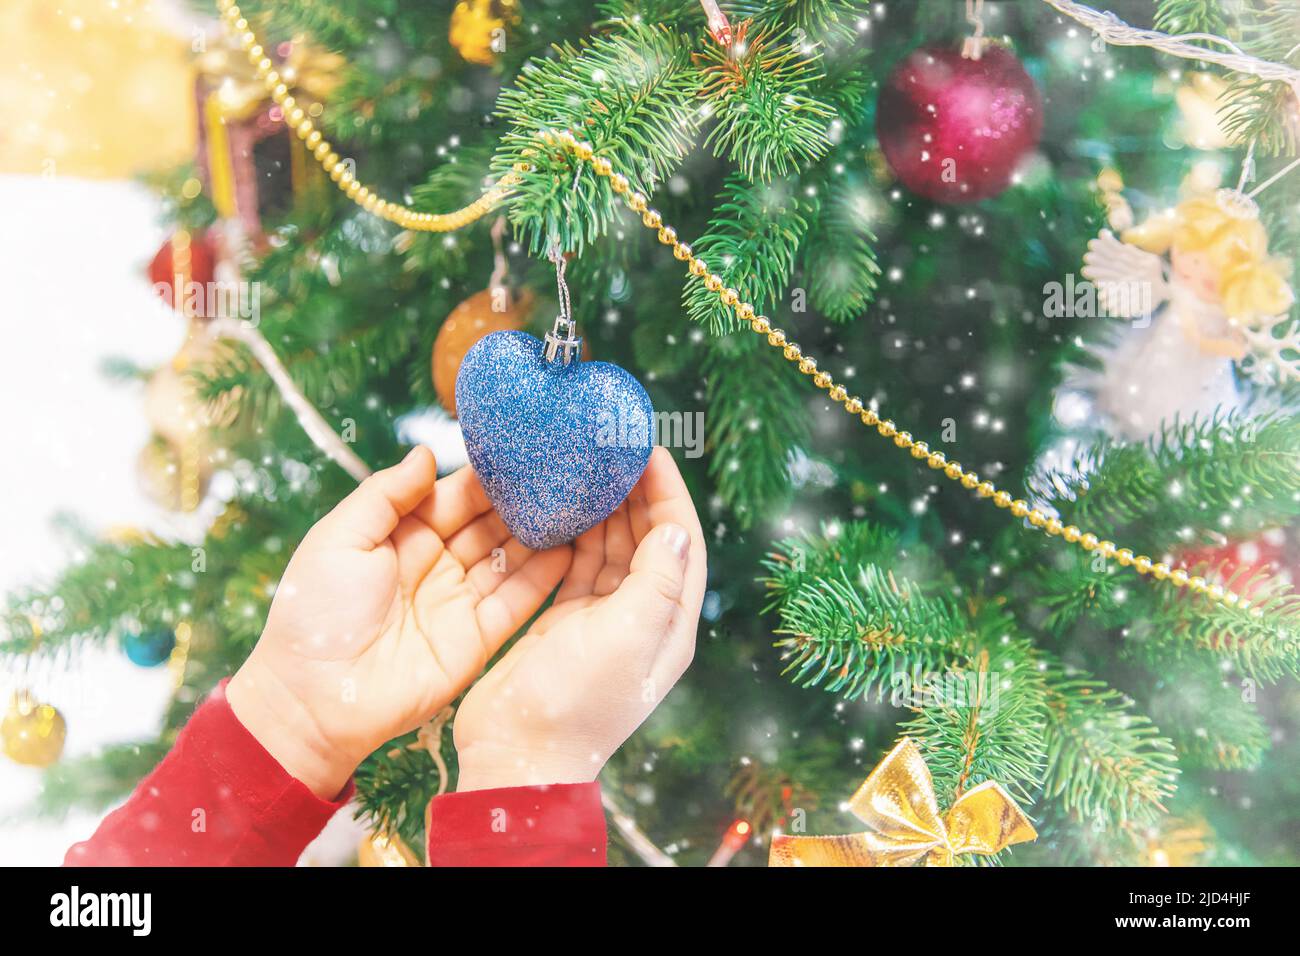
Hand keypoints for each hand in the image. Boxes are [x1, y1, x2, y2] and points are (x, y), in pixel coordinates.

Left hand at [227, 447, 571, 797]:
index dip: (488, 476)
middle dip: (524, 501)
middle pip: (490, 524)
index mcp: (402, 536)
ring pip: (511, 558)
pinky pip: (518, 602)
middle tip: (564, 473)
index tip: (525, 450)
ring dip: (542, 534)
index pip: (455, 496)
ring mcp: (460, 601)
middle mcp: (437, 564)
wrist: (315, 701)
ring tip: (580, 504)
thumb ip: (385, 494)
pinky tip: (574, 549)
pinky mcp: (478, 639)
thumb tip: (425, 452)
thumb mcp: (340, 540)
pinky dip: (545, 577)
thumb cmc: (316, 614)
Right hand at [453, 448, 705, 790]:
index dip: (669, 494)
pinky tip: (558, 505)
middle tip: (613, 448)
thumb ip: (657, 580)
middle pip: (648, 540)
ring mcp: (602, 621)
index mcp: (669, 623)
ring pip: (611, 549)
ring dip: (603, 508)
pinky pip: (576, 566)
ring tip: (586, 465)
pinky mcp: (563, 623)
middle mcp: (642, 618)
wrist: (516, 755)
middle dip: (636, 492)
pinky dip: (572, 534)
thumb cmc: (574, 701)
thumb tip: (678, 530)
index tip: (649, 451)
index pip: (682, 543)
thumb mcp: (627, 636)